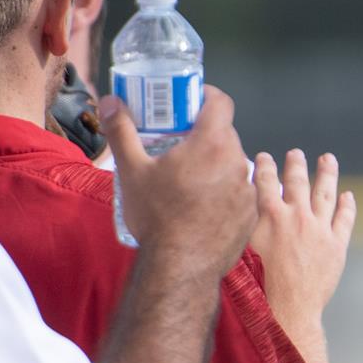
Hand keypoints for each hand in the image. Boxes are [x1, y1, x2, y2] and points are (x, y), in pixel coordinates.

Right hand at [103, 85, 254, 277]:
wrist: (181, 266)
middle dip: (204, 134)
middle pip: (225, 134)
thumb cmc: (158, 217)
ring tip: (188, 178)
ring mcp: (249, 189)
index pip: (221, 102)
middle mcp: (238, 161)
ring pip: (233, 163)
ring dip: (215, 164)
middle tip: (178, 143)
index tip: (190, 101)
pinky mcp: (252, 213)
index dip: (206, 95)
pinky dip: (225, 190)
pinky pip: (240, 191)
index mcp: (212, 143)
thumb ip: (121, 131)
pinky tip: (203, 203)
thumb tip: (110, 103)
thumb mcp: (131, 170)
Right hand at [250, 148, 356, 332]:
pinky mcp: (336, 245)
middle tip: (295, 153)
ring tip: (328, 159)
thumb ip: (240, 225)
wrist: (287, 311)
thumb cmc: (257, 287)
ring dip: (327, 173)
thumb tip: (235, 206)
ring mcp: (319, 230)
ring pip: (326, 193)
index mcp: (270, 217)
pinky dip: (347, 205)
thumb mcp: (239, 250)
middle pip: (298, 182)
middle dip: (296, 164)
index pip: (265, 182)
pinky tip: (348, 196)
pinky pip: (344, 219)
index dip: (264, 167)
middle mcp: (297, 217)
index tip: (264, 157)